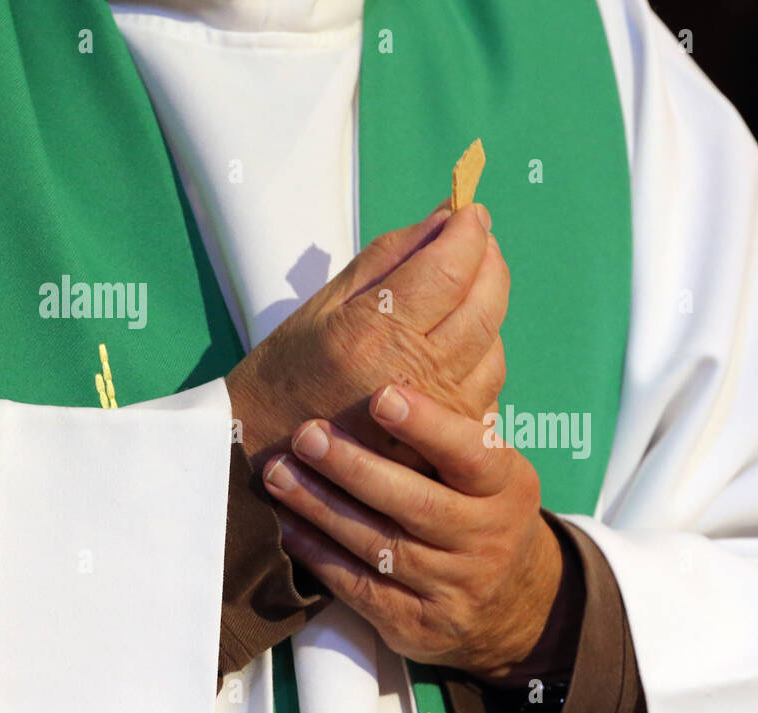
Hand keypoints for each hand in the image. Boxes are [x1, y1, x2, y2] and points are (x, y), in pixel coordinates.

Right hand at [225, 202, 507, 471]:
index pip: (449, 269)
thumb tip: (447, 217)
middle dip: (490, 261)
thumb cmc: (287, 372)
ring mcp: (435, 419)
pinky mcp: (444, 446)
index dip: (468, 231)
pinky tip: (462, 336)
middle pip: (484, 306)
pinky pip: (488, 387)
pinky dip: (484, 351)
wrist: (264, 456)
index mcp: (373, 334)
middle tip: (480, 239)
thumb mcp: (326, 302)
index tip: (469, 211)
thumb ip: (392, 256)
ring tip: (469, 285)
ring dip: (490, 306)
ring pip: (493, 346)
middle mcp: (412, 377)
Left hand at [261, 384, 570, 684]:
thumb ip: (455, 421)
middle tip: (307, 433)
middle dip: (354, 467)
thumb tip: (410, 341)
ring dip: (321, 507)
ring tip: (277, 472)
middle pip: (416, 503)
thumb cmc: (480, 508)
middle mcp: (486, 539)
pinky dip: (319, 555)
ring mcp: (454, 586)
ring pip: (379, 547)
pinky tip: (288, 524)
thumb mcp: (490, 467)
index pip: (471, 454)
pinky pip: (360, 589)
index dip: (428, 426)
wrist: (510, 604)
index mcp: (507, 487)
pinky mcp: (419, 624)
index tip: (383, 395)